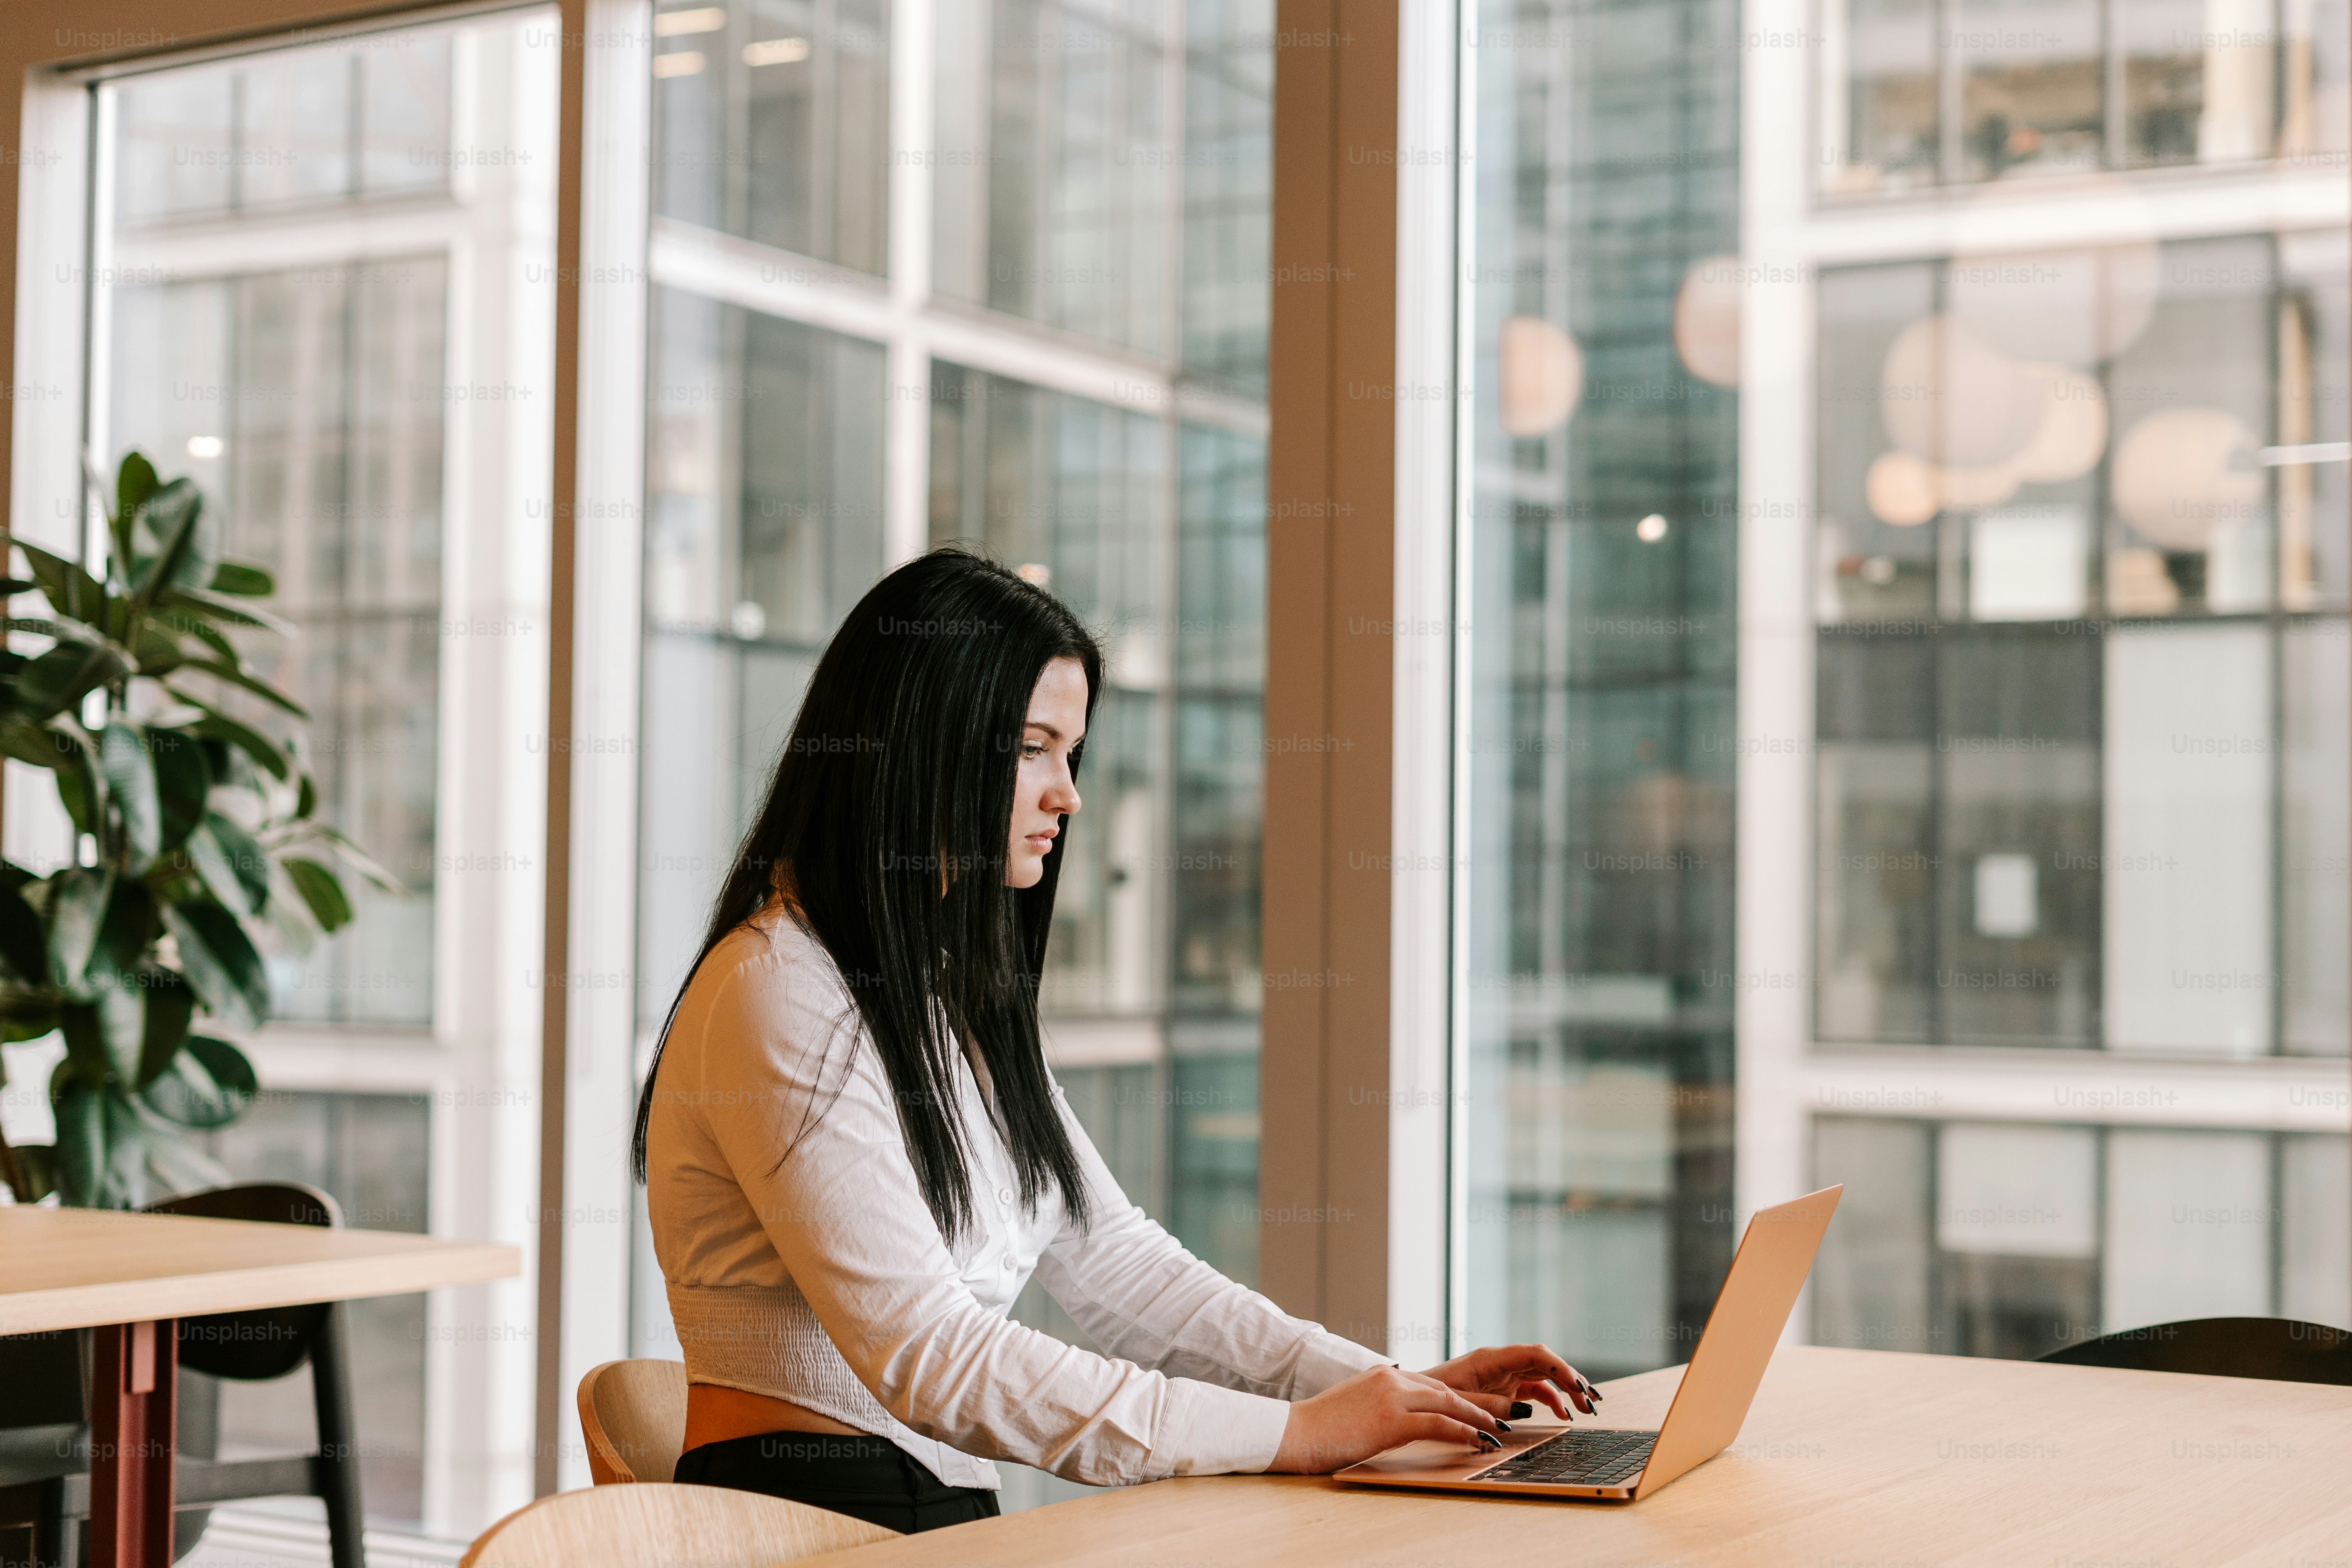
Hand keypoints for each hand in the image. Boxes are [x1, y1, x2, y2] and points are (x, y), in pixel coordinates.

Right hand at [1268, 1364, 1506, 1472]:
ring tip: (1500, 1431)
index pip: (1432, 1385)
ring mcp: (1391, 1397)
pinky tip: (1478, 1441)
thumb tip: (1398, 1417)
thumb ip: (1379, 1404)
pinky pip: (1436, 1424)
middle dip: (1478, 1405)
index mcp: (1383, 1375)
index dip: (1460, 1398)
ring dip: (1478, 1418)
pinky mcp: (1390, 1420)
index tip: (1480, 1409)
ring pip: (1448, 1403)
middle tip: (1503, 1416)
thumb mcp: (1355, 1406)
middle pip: (1447, 1390)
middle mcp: (1391, 1379)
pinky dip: (1462, 1431)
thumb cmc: (1319, 1427)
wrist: (1293, 1432)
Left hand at [1423, 1342, 1597, 1420]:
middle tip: (1591, 1400)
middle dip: (1571, 1379)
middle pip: (1545, 1364)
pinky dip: (1551, 1399)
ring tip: (1586, 1408)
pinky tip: (1563, 1414)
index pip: (1534, 1354)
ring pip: (1544, 1376)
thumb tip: (1522, 1409)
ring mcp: (1504, 1374)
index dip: (1559, 1368)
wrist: (1414, 1397)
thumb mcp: (1458, 1403)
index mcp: (1491, 1358)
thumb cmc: (1431, 1396)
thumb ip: (1490, 1405)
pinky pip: (1534, 1389)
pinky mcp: (1504, 1387)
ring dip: (1566, 1390)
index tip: (1578, 1386)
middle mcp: (1501, 1362)